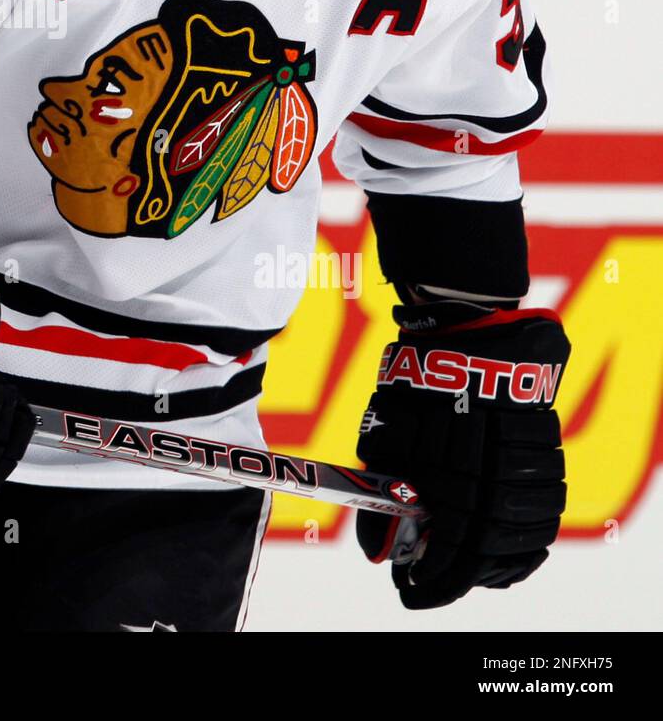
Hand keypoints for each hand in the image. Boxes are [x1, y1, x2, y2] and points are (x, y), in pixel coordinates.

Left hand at [355, 300, 568, 609]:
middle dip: (454, 576)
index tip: (408, 591)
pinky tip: (497, 549)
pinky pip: (542, 517)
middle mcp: (494, 478)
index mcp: (451, 475)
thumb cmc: (414, 383)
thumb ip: (380, 494)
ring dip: (489, 563)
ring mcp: (526, 470)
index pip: (450, 555)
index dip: (431, 581)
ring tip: (461, 569)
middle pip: (484, 554)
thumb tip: (376, 553)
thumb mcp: (382, 434)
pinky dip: (521, 541)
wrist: (467, 332)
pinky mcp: (548, 458)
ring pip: (519, 539)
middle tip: (428, 582)